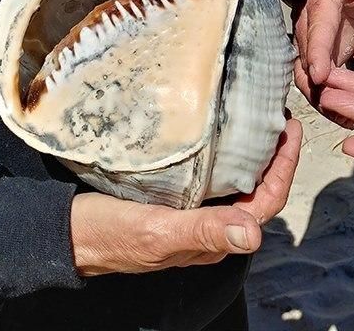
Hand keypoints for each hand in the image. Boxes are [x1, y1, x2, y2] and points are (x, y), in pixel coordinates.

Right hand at [70, 118, 301, 275]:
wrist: (62, 234)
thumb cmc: (107, 235)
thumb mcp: (156, 231)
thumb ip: (204, 231)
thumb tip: (255, 236)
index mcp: (213, 238)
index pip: (267, 202)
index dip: (286, 168)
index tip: (291, 129)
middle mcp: (208, 227)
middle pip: (258, 191)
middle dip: (274, 155)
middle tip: (278, 114)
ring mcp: (191, 213)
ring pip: (236, 183)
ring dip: (252, 153)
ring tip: (256, 116)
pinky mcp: (172, 200)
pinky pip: (210, 177)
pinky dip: (223, 153)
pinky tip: (217, 131)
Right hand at [293, 0, 353, 125]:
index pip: (318, 26)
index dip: (316, 51)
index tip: (321, 75)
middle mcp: (308, 23)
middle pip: (305, 58)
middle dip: (316, 84)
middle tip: (334, 106)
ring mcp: (309, 44)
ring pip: (306, 75)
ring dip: (321, 97)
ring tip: (344, 118)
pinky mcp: (316, 60)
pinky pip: (315, 83)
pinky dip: (328, 100)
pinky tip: (347, 118)